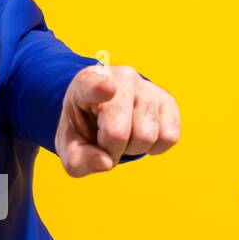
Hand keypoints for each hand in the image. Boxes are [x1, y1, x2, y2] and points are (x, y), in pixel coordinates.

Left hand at [55, 64, 179, 175]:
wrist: (104, 114)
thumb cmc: (84, 128)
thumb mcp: (69, 146)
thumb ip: (78, 159)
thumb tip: (106, 162)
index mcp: (85, 83)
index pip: (92, 85)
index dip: (99, 89)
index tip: (107, 90)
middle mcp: (120, 77)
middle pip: (119, 132)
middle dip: (112, 150)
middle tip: (105, 143)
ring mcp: (147, 86)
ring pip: (146, 136)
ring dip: (133, 149)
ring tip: (124, 137)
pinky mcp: (167, 100)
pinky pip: (169, 136)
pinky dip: (155, 148)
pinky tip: (141, 137)